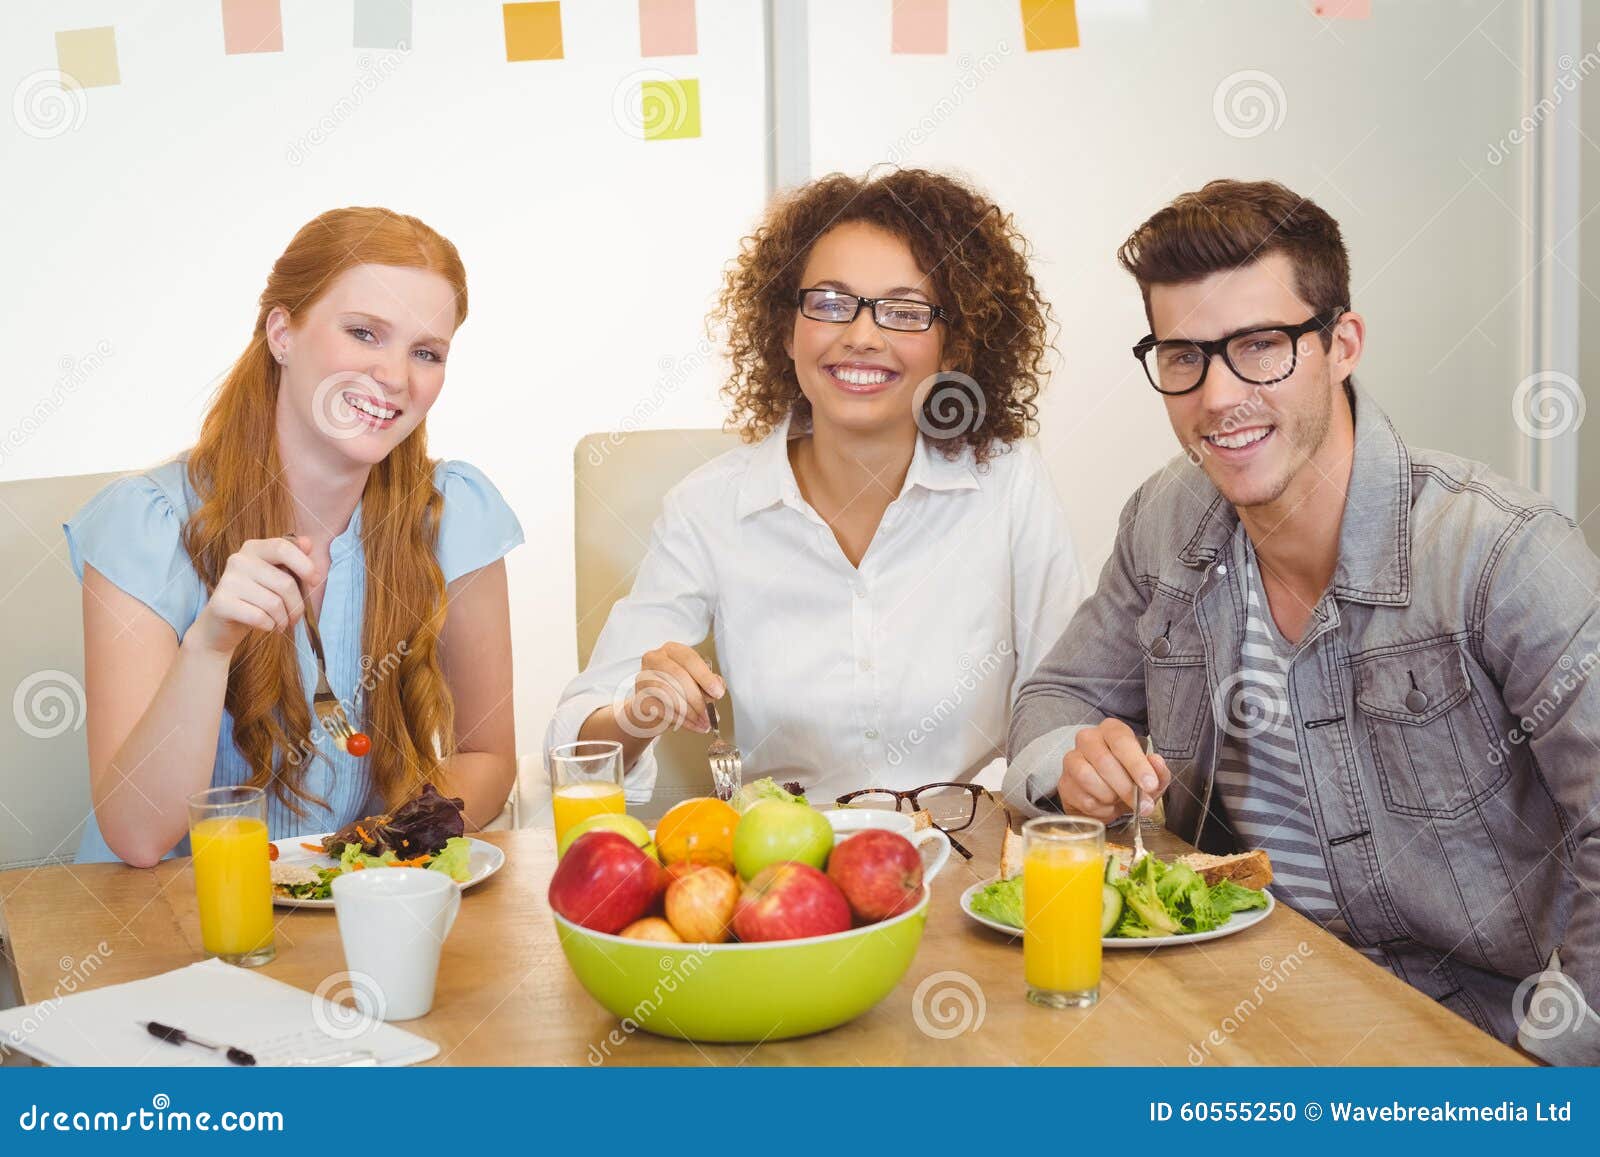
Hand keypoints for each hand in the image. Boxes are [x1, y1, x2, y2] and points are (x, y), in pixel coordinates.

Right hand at [183, 535, 318, 657]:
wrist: (221, 625)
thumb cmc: (256, 599)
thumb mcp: (276, 577)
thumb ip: (293, 559)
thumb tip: (308, 542)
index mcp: (253, 548)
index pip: (283, 547)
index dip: (304, 564)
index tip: (315, 581)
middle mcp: (238, 560)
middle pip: (285, 583)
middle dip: (297, 606)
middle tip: (295, 617)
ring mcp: (227, 580)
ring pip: (274, 603)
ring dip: (283, 619)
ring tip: (280, 623)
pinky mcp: (221, 603)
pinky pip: (260, 617)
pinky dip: (269, 626)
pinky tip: (266, 626)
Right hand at [617, 642, 724, 736]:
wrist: (649, 708)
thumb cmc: (674, 690)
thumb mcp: (695, 682)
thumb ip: (708, 681)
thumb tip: (718, 686)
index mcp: (672, 650)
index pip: (690, 659)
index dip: (705, 677)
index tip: (718, 692)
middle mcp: (655, 659)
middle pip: (679, 676)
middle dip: (698, 699)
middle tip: (710, 713)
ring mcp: (644, 677)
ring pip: (670, 694)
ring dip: (691, 712)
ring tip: (703, 722)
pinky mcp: (639, 697)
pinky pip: (663, 710)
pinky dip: (682, 720)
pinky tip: (693, 725)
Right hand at [1055, 718, 1170, 823]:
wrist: (1105, 797)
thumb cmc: (1129, 779)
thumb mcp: (1150, 777)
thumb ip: (1158, 771)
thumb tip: (1156, 762)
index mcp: (1111, 730)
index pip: (1121, 741)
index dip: (1137, 764)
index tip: (1150, 785)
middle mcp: (1088, 739)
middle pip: (1104, 761)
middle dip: (1126, 787)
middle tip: (1141, 804)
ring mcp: (1072, 760)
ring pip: (1089, 779)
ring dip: (1111, 797)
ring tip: (1118, 800)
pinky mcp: (1064, 782)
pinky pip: (1083, 798)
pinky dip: (1100, 808)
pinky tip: (1106, 805)